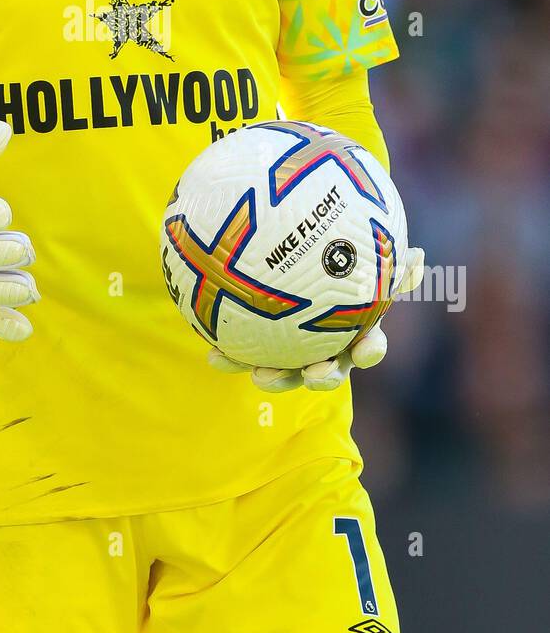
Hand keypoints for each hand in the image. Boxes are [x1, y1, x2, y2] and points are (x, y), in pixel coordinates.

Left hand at [207, 246, 424, 392]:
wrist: (293, 267)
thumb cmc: (336, 259)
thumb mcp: (360, 254)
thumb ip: (384, 257)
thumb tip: (421, 255)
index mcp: (354, 330)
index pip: (369, 346)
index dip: (370, 351)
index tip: (366, 349)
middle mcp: (327, 350)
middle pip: (330, 372)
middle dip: (323, 378)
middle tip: (313, 374)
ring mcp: (294, 355)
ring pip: (286, 374)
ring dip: (275, 379)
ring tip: (259, 375)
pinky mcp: (260, 353)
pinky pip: (246, 357)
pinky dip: (231, 358)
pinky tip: (212, 355)